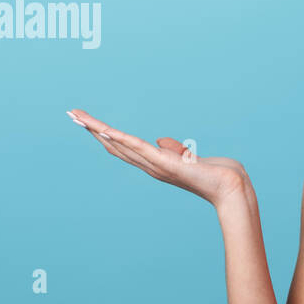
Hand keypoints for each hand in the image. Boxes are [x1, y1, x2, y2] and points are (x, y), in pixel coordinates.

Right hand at [67, 108, 249, 207]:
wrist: (232, 189)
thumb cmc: (216, 175)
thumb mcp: (192, 158)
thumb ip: (176, 150)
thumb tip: (161, 141)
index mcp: (156, 164)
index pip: (124, 147)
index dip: (105, 135)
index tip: (88, 122)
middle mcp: (151, 167)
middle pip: (114, 145)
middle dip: (92, 129)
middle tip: (71, 114)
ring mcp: (156, 166)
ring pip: (120, 144)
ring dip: (97, 130)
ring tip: (78, 117)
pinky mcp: (165, 164)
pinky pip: (138, 149)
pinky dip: (120, 139)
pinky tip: (104, 130)